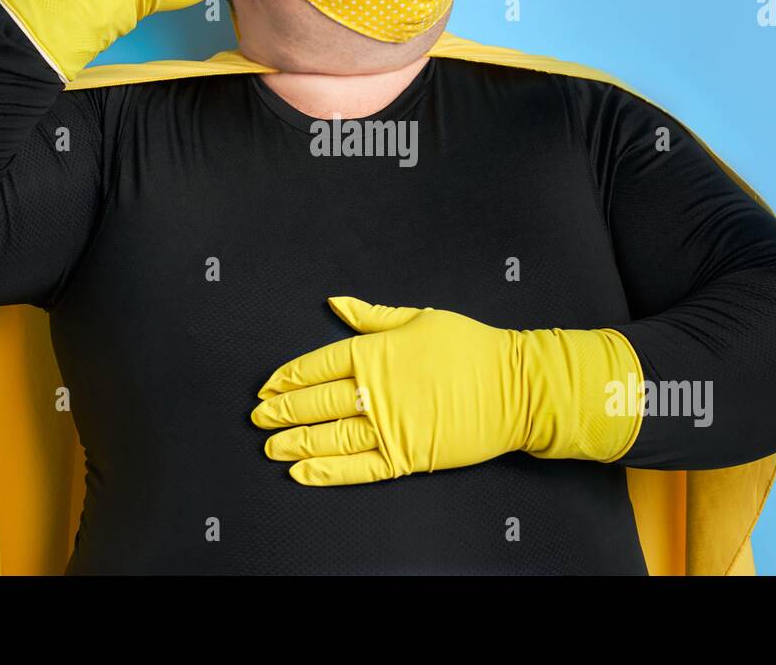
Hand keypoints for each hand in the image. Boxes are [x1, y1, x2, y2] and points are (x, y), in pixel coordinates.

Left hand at [249, 296, 643, 486]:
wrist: (516, 386)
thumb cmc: (471, 347)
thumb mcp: (420, 317)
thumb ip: (371, 316)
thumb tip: (335, 302)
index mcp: (376, 351)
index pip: (318, 365)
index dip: (289, 377)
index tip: (269, 386)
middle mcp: (376, 389)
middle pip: (316, 402)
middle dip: (282, 410)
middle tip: (258, 417)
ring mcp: (390, 425)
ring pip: (329, 436)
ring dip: (295, 441)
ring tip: (270, 446)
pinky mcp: (407, 455)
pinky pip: (358, 467)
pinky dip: (327, 471)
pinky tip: (302, 472)